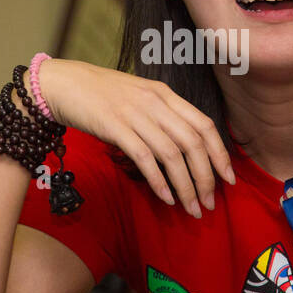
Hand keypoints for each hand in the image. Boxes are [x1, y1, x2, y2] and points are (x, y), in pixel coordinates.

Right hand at [37, 58, 234, 217]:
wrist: (64, 84)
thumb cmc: (101, 95)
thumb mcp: (140, 97)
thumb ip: (163, 116)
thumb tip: (186, 148)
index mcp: (165, 95)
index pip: (205, 125)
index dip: (220, 154)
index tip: (228, 179)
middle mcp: (155, 102)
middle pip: (193, 143)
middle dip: (206, 177)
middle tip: (210, 202)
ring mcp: (135, 114)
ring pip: (172, 154)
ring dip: (186, 185)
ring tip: (192, 208)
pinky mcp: (114, 127)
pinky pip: (144, 158)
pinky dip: (159, 181)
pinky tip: (166, 198)